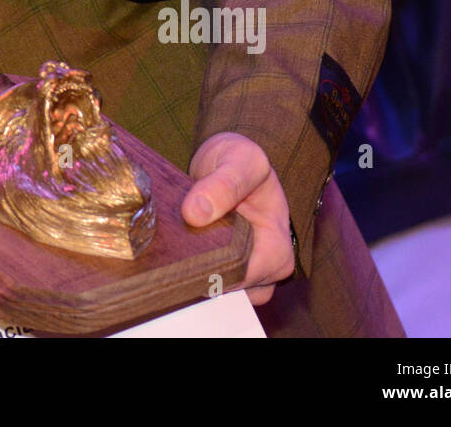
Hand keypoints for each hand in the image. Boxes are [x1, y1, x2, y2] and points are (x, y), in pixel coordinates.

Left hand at [182, 131, 294, 305]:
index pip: (243, 275)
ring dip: (193, 271)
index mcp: (277, 247)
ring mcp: (246, 275)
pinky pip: (207, 285)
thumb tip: (195, 213)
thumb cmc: (242, 160)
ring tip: (176, 242)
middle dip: (200, 267)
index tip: (184, 245)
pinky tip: (178, 250)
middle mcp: (266, 270)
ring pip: (216, 291)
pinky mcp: (226, 272)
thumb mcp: (240, 160)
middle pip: (228, 288)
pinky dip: (191, 270)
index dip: (212, 264)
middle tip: (173, 241)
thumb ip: (222, 184)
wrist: (229, 161)